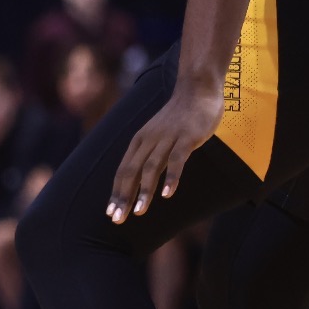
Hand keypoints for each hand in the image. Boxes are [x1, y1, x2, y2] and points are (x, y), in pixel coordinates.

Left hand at [109, 84, 221, 223]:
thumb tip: (142, 178)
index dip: (116, 193)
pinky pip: (176, 160)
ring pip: (151, 168)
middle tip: (118, 219)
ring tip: (140, 212)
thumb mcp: (158, 135)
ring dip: (144, 192)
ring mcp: (167, 138)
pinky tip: (167, 194)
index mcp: (139, 141)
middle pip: (131, 172)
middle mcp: (149, 140)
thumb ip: (150, 154)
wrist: (197, 88)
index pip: (123, 171)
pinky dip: (171, 177)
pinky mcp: (186, 137)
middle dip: (123, 197)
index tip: (111, 213)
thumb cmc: (179, 117)